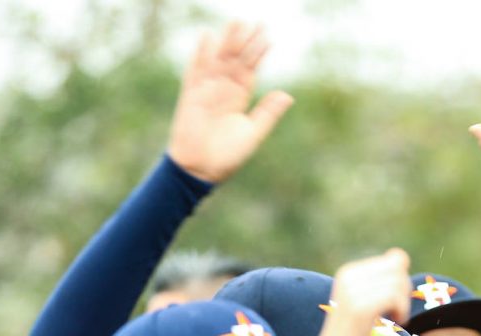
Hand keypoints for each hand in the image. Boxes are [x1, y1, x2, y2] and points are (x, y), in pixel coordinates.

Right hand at [167, 22, 293, 182]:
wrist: (200, 169)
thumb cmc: (227, 156)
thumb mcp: (252, 133)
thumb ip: (268, 113)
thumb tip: (288, 95)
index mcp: (239, 98)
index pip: (250, 70)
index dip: (258, 54)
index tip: (267, 37)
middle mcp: (223, 90)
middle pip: (235, 59)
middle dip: (244, 41)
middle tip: (255, 22)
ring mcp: (207, 90)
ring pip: (218, 59)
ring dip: (227, 42)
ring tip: (236, 23)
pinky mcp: (191, 94)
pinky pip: (196, 70)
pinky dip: (201, 54)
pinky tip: (208, 37)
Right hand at [302, 249, 411, 335]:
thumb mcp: (363, 301)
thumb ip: (380, 280)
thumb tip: (401, 256)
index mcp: (348, 271)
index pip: (394, 259)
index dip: (402, 282)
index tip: (393, 302)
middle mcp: (349, 276)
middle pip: (399, 269)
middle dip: (405, 291)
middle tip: (397, 312)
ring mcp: (353, 291)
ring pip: (398, 283)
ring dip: (403, 303)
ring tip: (395, 318)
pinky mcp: (360, 308)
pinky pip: (394, 296)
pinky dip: (401, 310)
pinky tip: (396, 321)